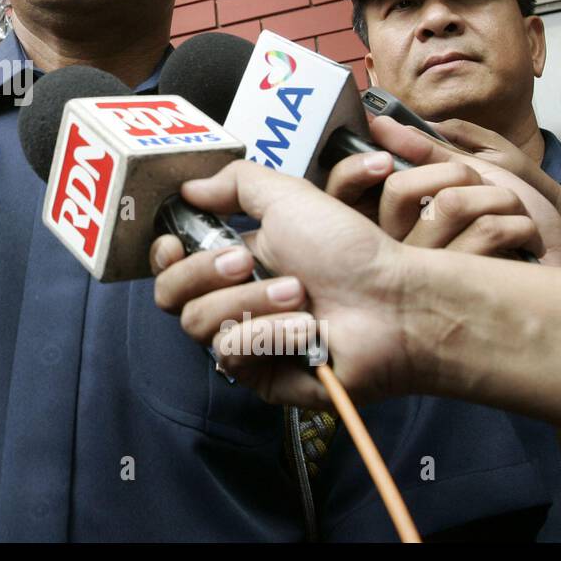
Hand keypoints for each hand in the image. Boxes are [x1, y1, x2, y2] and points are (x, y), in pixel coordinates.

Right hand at [150, 161, 416, 409]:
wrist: (395, 302)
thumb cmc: (351, 248)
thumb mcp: (289, 196)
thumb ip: (235, 184)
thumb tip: (189, 189)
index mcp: (234, 262)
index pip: (169, 268)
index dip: (165, 256)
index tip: (176, 243)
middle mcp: (234, 301)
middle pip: (170, 295)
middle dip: (204, 272)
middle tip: (246, 261)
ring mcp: (246, 341)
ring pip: (199, 323)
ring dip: (250, 300)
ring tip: (300, 294)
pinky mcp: (261, 376)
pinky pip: (231, 353)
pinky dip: (268, 333)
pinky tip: (306, 328)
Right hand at [368, 117, 560, 269]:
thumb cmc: (517, 209)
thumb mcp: (472, 166)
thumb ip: (427, 148)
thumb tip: (378, 123)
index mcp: (394, 212)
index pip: (356, 185)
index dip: (366, 166)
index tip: (394, 160)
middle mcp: (397, 243)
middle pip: (399, 187)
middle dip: (461, 172)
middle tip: (485, 187)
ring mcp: (426, 268)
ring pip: (449, 204)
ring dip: (501, 198)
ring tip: (514, 215)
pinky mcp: (460, 286)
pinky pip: (482, 231)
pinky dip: (521, 223)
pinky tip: (525, 241)